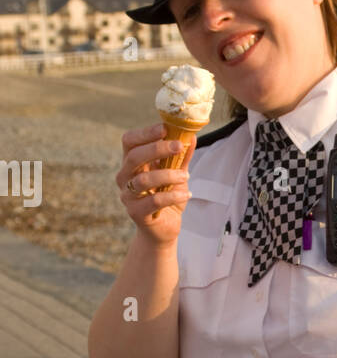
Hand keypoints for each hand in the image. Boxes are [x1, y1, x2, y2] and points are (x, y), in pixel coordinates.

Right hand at [116, 122, 193, 244]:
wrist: (165, 228)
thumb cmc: (168, 197)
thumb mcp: (177, 174)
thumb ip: (182, 157)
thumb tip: (191, 136)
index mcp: (132, 163)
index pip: (129, 141)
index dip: (145, 133)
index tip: (165, 128)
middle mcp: (125, 177)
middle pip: (134, 157)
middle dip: (157, 149)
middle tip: (179, 146)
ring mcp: (128, 196)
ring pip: (144, 180)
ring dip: (168, 175)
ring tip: (186, 175)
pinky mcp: (136, 213)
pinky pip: (153, 201)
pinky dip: (172, 195)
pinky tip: (185, 194)